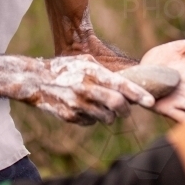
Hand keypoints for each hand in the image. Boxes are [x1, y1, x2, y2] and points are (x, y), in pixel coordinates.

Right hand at [30, 55, 154, 125]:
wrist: (34, 80)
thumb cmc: (64, 68)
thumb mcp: (85, 61)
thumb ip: (104, 72)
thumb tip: (127, 84)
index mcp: (92, 71)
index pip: (121, 85)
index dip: (138, 95)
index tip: (151, 101)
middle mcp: (86, 88)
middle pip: (117, 105)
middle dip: (126, 110)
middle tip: (127, 110)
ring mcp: (77, 104)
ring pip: (106, 117)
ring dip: (109, 115)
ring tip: (101, 106)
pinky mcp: (69, 117)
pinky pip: (90, 122)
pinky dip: (92, 118)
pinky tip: (84, 108)